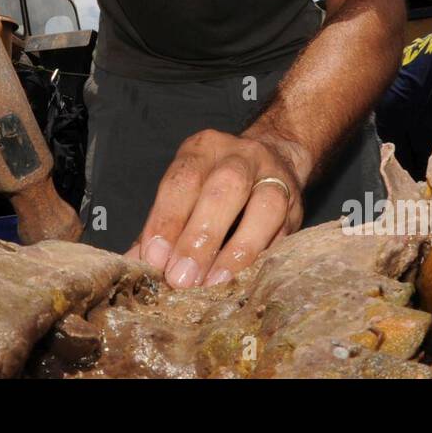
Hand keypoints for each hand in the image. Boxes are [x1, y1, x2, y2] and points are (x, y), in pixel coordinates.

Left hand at [126, 129, 306, 288]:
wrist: (275, 157)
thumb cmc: (214, 183)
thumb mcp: (184, 192)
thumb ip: (160, 227)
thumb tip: (133, 266)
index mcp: (202, 150)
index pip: (182, 180)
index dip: (167, 220)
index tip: (155, 258)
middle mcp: (240, 156)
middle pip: (224, 189)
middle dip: (200, 237)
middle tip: (182, 278)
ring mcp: (275, 177)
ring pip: (264, 206)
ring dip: (238, 249)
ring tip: (215, 282)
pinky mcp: (298, 205)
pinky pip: (285, 231)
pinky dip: (264, 257)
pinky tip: (246, 280)